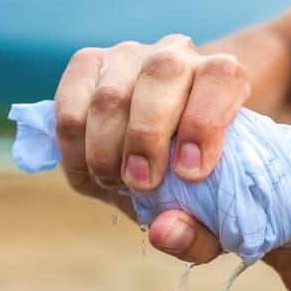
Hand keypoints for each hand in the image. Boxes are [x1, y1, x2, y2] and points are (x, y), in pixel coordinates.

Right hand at [54, 34, 249, 221]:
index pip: (220, 78)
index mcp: (221, 80)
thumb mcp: (209, 220)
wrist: (157, 163)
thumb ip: (198, 234)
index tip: (190, 173)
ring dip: (107, 151)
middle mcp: (175, 56)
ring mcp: (127, 57)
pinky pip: (70, 108)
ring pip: (111, 95)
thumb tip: (164, 232)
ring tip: (118, 183)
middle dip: (148, 136)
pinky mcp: (86, 67)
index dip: (204, 123)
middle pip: (163, 74)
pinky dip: (76, 150)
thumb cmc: (195, 187)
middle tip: (142, 183)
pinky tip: (93, 171)